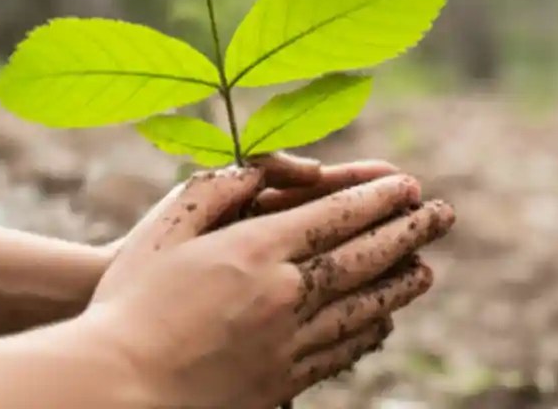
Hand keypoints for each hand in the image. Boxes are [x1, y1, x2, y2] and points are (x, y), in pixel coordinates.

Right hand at [85, 163, 454, 408]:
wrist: (116, 389)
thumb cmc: (127, 301)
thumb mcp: (164, 226)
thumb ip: (216, 190)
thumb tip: (264, 170)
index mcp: (253, 250)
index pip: (334, 218)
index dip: (378, 201)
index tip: (410, 187)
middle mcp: (281, 295)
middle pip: (361, 259)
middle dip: (407, 234)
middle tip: (442, 216)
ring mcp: (285, 343)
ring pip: (360, 308)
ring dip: (399, 285)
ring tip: (426, 270)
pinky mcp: (280, 383)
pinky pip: (339, 353)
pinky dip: (368, 333)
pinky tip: (381, 324)